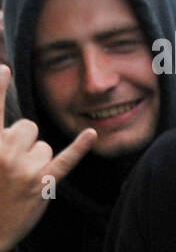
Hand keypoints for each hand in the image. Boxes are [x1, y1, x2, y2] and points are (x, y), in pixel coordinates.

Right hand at [0, 64, 95, 251]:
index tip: (4, 68)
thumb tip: (19, 129)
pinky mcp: (44, 183)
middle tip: (10, 166)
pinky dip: (79, 147)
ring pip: (44, 145)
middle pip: (27, 127)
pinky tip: (90, 133)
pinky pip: (65, 159)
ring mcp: (25, 169)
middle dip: (23, 141)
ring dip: (37, 158)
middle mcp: (4, 153)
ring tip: (20, 179)